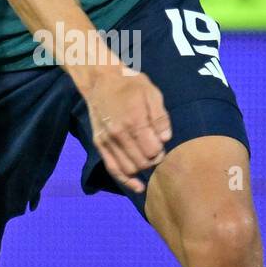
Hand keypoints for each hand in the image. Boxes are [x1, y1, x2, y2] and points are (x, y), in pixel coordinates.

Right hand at [86, 67, 171, 193]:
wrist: (100, 80)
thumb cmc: (130, 83)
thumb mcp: (151, 93)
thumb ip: (160, 117)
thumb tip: (165, 139)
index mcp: (134, 120)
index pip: (152, 151)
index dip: (160, 152)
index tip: (161, 144)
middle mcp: (119, 134)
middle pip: (141, 162)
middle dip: (152, 161)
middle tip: (156, 152)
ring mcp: (107, 141)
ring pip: (128, 169)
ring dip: (141, 169)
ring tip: (146, 159)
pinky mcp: (100, 144)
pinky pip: (113, 168)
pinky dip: (126, 180)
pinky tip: (137, 186)